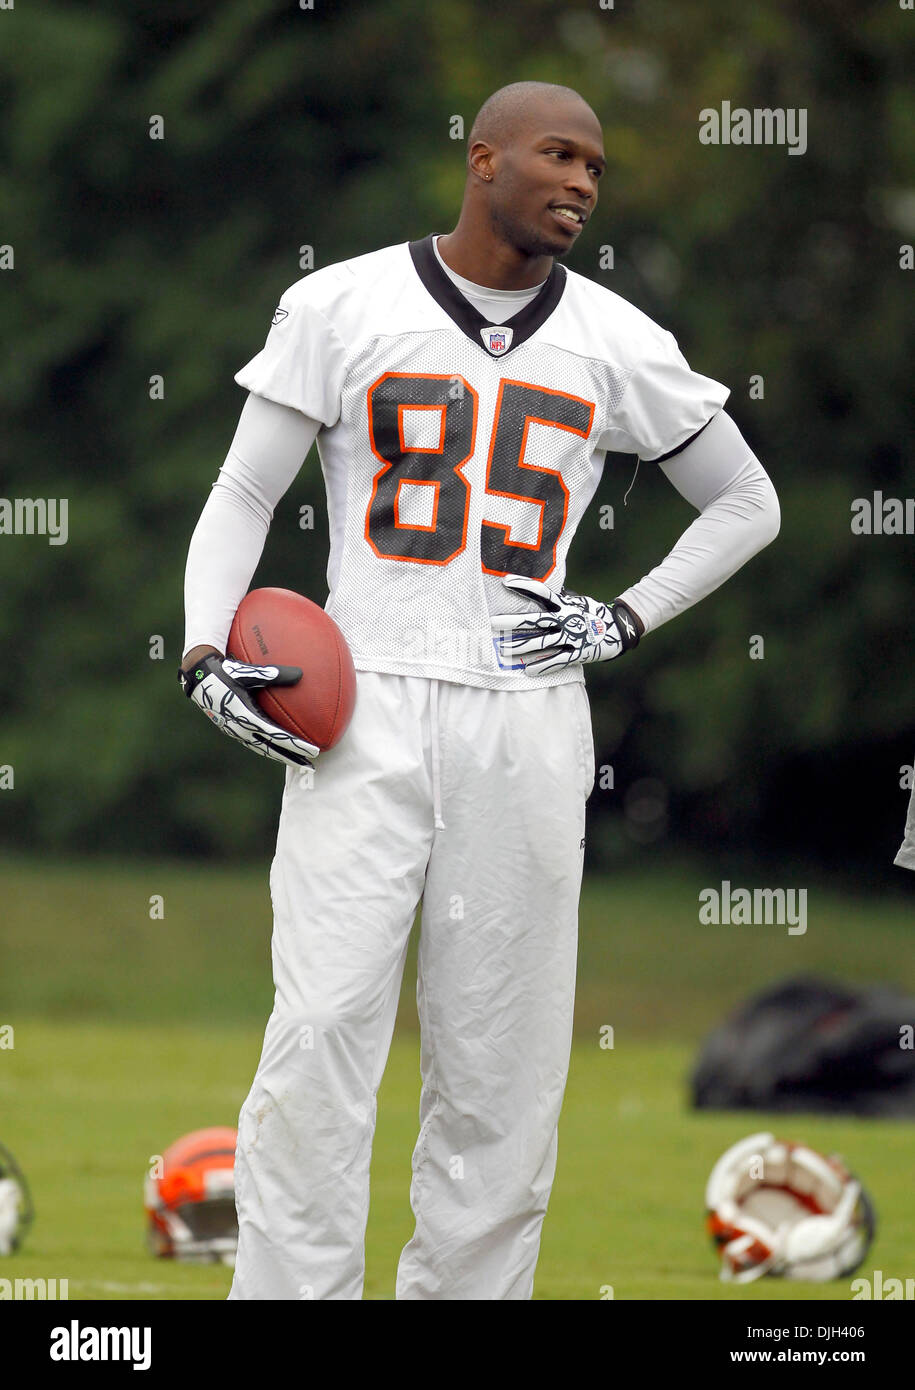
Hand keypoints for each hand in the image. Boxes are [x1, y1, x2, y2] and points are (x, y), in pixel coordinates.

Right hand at [179, 653, 318, 768]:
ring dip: (281, 757)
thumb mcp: (249, 672)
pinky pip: (256, 744)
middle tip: (311, 766)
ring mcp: (237, 732)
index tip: (313, 751)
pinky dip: (269, 749)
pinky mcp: (234, 731)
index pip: (278, 736)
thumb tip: (300, 674)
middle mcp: (242, 729)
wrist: (200, 680)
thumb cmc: (226, 672)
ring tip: (299, 763)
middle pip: (272, 749)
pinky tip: (279, 750)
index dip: (296, 745)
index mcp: (248, 716)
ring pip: (263, 750)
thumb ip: (274, 674)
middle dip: (292, 758)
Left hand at [490, 575, 641, 673]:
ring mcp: (571, 637)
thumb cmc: (592, 613)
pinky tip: (527, 670)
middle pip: (536, 620)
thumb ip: (559, 597)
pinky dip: (543, 666)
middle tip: (493, 622)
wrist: (618, 629)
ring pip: (542, 642)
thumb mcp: (577, 600)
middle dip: (514, 621)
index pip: (541, 592)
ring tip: (503, 649)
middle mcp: (566, 620)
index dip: (524, 585)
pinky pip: (557, 661)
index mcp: (564, 604)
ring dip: (521, 646)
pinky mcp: (577, 654)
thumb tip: (542, 587)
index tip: (505, 581)